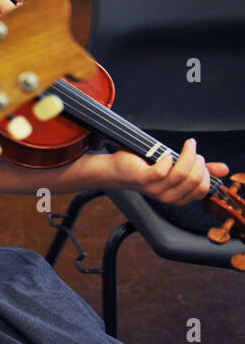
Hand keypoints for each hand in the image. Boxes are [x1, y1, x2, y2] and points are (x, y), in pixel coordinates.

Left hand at [113, 138, 227, 204]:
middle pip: (195, 180)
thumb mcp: (178, 169)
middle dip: (198, 161)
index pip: (203, 189)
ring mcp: (156, 190)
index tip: (199, 158)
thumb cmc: (148, 168)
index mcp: (179, 198)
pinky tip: (164, 154)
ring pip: (182, 174)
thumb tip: (224, 169)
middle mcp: (168, 197)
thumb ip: (200, 170)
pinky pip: (163, 170)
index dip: (206, 172)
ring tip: (186, 146)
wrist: (118, 170)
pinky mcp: (144, 179)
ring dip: (187, 155)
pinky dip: (167, 158)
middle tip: (191, 149)